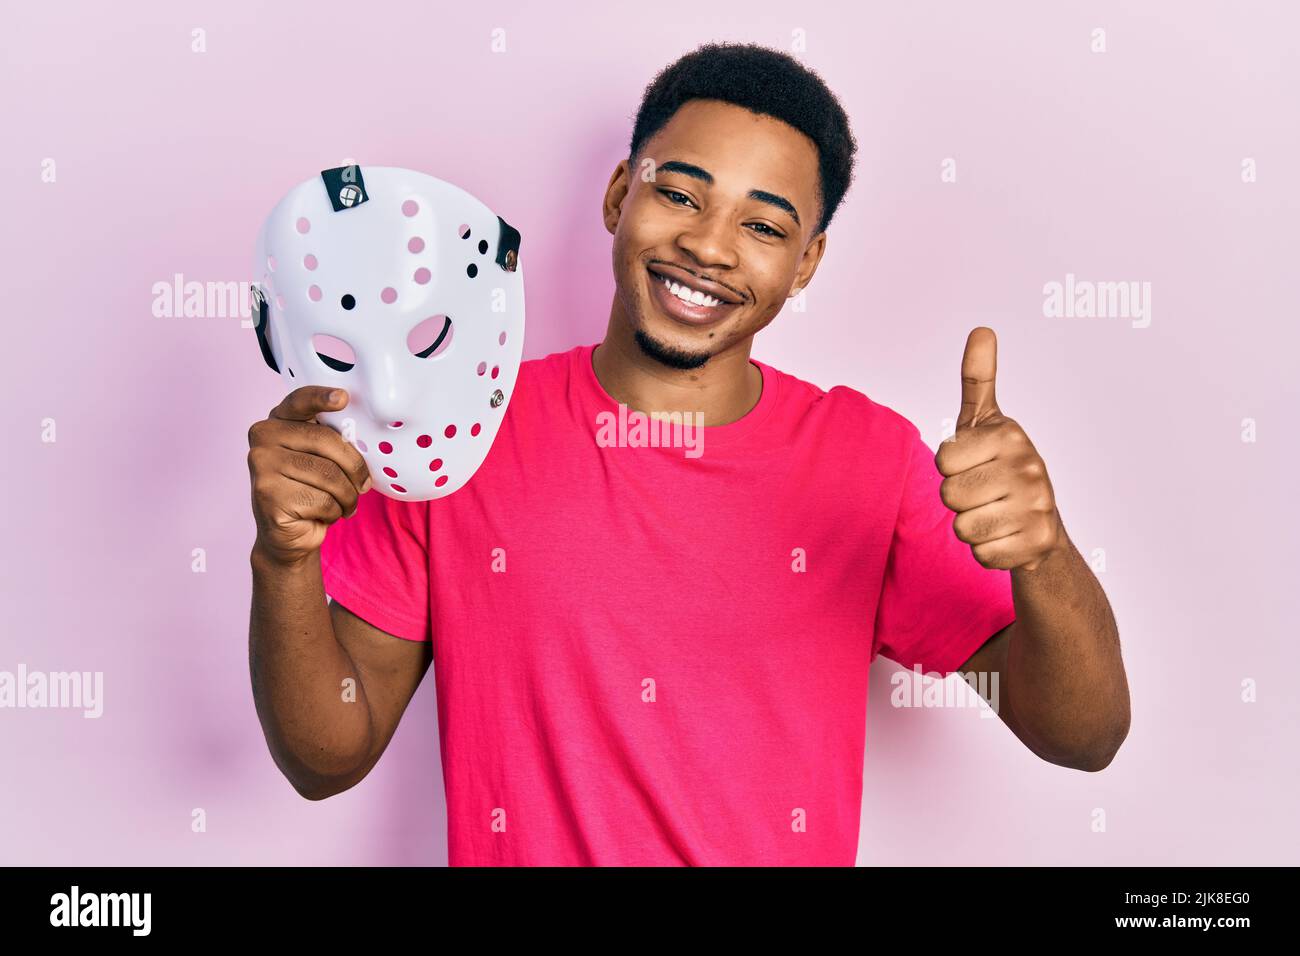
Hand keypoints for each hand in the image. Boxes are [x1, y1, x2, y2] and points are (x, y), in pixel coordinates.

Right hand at [247, 386, 372, 567]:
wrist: (287, 537)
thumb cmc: (309, 492)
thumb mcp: (320, 461)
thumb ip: (331, 443)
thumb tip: (361, 440)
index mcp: (277, 423)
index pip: (300, 402)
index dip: (321, 398)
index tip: (343, 398)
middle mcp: (263, 440)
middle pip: (327, 442)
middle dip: (355, 468)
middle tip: (363, 485)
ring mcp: (262, 467)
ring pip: (329, 475)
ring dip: (347, 495)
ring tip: (343, 504)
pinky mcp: (269, 495)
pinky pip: (323, 500)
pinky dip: (334, 512)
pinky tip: (322, 515)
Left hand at [935, 327, 1062, 571]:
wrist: (1039, 523)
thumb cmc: (1000, 466)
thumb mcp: (985, 422)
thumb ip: (978, 378)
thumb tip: (982, 328)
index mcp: (1011, 435)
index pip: (943, 459)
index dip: (951, 467)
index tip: (974, 463)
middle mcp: (1031, 467)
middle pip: (949, 495)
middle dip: (959, 499)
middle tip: (985, 492)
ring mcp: (1038, 507)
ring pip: (962, 528)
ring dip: (970, 526)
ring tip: (995, 513)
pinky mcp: (1038, 544)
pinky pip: (981, 556)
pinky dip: (986, 552)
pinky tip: (1006, 537)